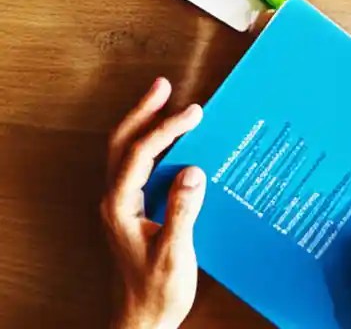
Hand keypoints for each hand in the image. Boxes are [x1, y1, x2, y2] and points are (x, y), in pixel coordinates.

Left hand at [103, 77, 205, 328]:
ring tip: (166, 101)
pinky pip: (138, 168)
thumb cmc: (156, 292)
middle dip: (142, 112)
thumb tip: (193, 171)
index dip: (167, 128)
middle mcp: (115, 201)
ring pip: (126, 154)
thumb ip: (183, 211)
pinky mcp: (132, 212)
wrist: (141, 322)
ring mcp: (122, 206)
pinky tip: (174, 143)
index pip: (141, 154)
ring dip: (144, 125)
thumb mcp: (174, 253)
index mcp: (121, 206)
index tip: (195, 112)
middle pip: (122, 144)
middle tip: (164, 85)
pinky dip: (153, 147)